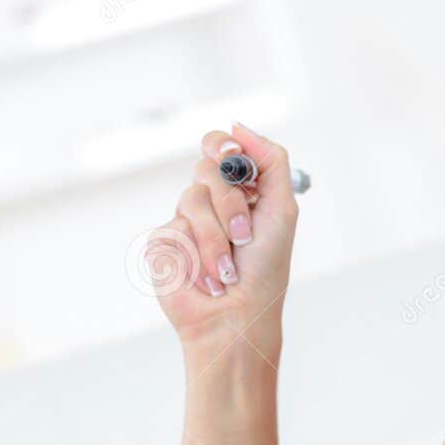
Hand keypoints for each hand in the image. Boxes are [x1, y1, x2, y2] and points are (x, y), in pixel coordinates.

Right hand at [143, 122, 298, 355]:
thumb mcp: (281, 211)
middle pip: (206, 168)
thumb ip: (271, 163)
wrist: (237, 317)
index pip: (221, 148)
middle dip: (231, 204)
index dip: (223, 146)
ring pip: (191, 199)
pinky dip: (197, 257)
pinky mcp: (163, 243)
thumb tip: (239, 127)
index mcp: (240, 191)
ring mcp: (184, 221)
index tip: (232, 154)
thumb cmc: (264, 270)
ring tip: (228, 269)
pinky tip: (206, 279)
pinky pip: (173, 230)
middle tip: (244, 236)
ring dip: (217, 240)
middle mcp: (210, 202)